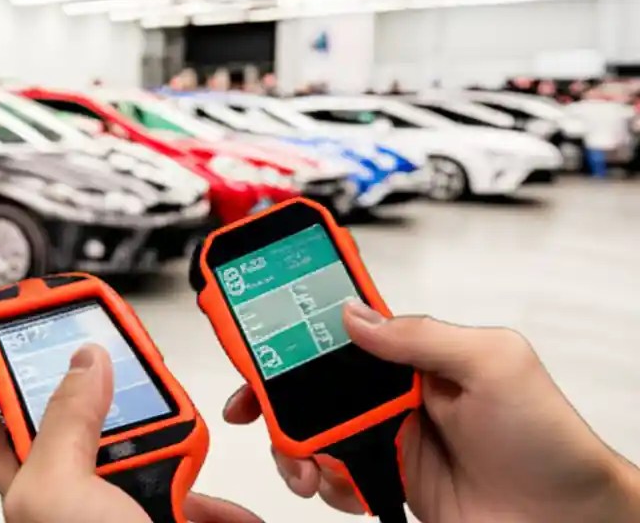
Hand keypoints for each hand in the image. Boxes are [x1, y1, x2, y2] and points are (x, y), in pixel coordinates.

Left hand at [0, 336, 261, 522]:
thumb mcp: (64, 489)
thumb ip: (68, 420)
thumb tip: (83, 363)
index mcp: (26, 487)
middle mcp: (68, 497)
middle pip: (70, 421)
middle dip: (97, 393)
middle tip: (108, 357)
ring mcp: (116, 510)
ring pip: (139, 446)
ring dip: (168, 440)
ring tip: (178, 436)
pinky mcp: (163, 518)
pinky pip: (192, 493)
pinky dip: (213, 496)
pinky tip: (220, 497)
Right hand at [224, 300, 639, 522]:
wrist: (567, 521)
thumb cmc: (550, 441)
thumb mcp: (494, 364)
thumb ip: (422, 336)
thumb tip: (354, 315)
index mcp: (416, 354)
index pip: (341, 329)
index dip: (291, 327)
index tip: (251, 332)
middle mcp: (395, 394)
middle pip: (309, 384)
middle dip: (273, 395)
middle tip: (254, 409)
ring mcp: (388, 438)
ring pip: (312, 433)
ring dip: (294, 447)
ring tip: (304, 466)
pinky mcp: (387, 481)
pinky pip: (334, 477)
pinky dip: (323, 484)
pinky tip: (338, 487)